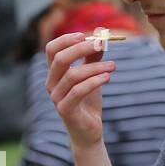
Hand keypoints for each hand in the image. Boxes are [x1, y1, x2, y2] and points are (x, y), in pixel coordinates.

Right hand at [44, 32, 114, 148]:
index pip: (52, 49)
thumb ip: (93, 57)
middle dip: (82, 49)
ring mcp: (56, 98)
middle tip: (102, 44)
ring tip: (113, 65)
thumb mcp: (92, 75)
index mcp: (54, 73)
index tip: (85, 36)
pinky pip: (78, 91)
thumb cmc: (88, 101)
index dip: (67, 39)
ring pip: (73, 75)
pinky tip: (108, 77)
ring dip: (95, 67)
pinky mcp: (65, 110)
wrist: (88, 130)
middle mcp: (51, 84)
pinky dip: (94, 81)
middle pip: (60, 59)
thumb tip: (100, 37)